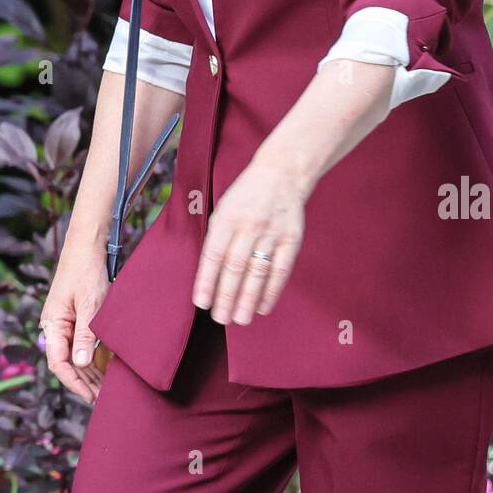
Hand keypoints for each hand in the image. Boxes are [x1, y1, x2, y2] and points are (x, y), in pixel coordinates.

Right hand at [40, 246, 108, 404]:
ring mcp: (66, 322)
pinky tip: (105, 370)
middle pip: (67, 363)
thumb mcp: (89, 304)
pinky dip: (93, 357)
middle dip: (84, 382)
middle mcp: (56, 326)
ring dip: (90, 372)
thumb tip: (81, 364)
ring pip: (75, 355)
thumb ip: (84, 335)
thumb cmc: (86, 271)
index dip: (74, 382)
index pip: (59, 363)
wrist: (88, 244)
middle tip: (103, 399)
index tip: (90, 396)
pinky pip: (82, 343)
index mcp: (52, 324)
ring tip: (105, 389)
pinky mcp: (77, 317)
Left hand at [191, 156, 306, 325]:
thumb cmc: (246, 194)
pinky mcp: (291, 238)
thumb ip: (217, 237)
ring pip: (258, 271)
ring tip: (240, 319)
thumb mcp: (224, 207)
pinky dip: (271, 290)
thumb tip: (207, 275)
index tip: (201, 303)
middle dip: (226, 296)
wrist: (282, 173)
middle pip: (235, 266)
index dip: (207, 280)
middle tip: (220, 319)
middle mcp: (249, 225)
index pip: (213, 254)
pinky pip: (280, 269)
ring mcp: (272, 232)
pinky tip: (263, 307)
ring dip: (248, 298)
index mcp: (227, 217)